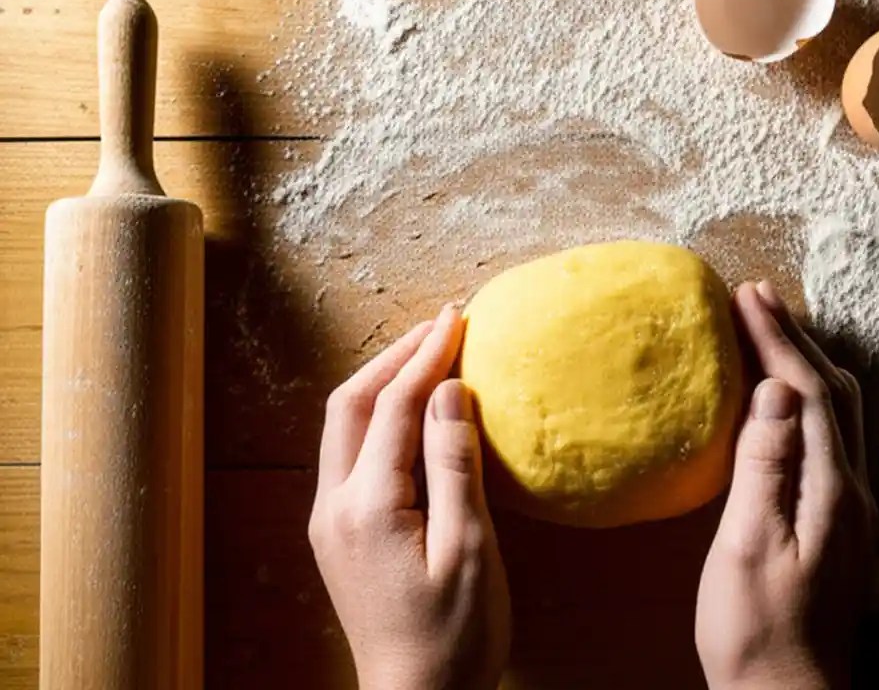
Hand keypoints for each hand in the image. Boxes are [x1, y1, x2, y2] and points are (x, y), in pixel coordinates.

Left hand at [308, 307, 510, 689]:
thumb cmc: (454, 638)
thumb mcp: (470, 551)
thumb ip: (456, 467)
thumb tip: (450, 392)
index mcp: (367, 506)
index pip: (393, 407)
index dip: (427, 356)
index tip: (459, 318)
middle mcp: (334, 506)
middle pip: (351, 404)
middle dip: (395, 356)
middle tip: (441, 325)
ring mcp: (330, 521)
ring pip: (344, 426)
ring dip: (382, 382)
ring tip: (427, 354)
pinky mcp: (339, 534)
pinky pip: (351, 453)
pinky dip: (378, 416)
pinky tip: (411, 411)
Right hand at [696, 281, 876, 689]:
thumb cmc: (755, 632)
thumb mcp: (747, 548)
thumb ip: (764, 467)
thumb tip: (777, 391)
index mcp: (830, 491)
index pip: (807, 393)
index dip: (777, 340)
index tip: (746, 295)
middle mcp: (851, 491)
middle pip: (832, 393)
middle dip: (795, 339)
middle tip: (757, 296)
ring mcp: (849, 508)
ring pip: (837, 413)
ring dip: (805, 365)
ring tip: (771, 331)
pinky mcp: (837, 524)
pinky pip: (828, 437)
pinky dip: (806, 399)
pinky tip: (784, 401)